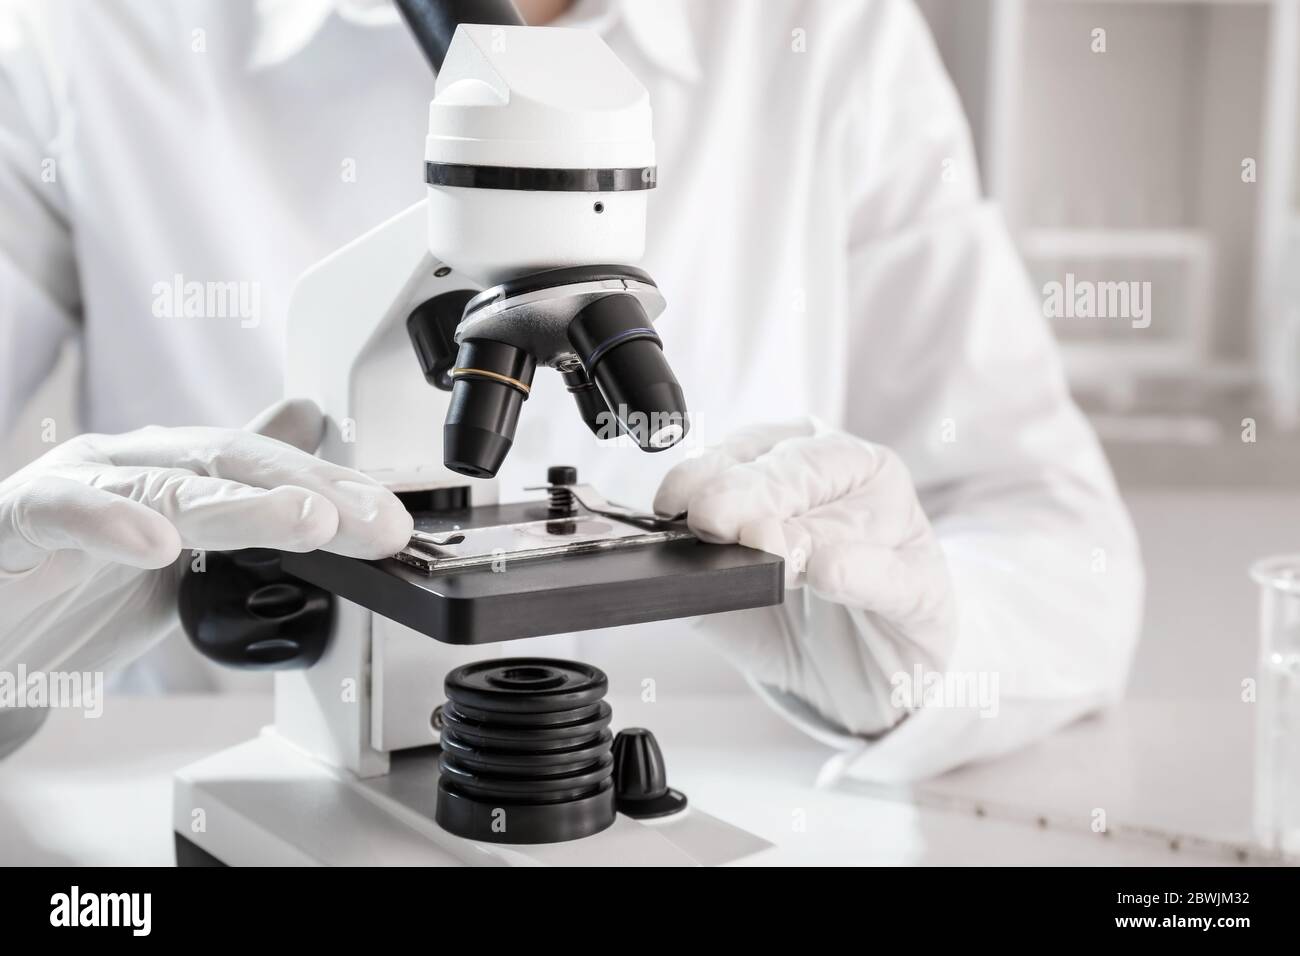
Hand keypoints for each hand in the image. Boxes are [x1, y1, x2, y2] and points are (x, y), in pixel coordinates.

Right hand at [0, 399, 412, 675]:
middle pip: (232, 464)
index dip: (335, 489)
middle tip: (374, 521)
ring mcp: (74, 487)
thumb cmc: (74, 588)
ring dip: (244, 506)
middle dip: (313, 490)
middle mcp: (132, 466)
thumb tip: (306, 418)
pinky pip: (65, 512)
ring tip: (307, 521)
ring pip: (168, 487)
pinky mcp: (15, 519)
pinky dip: (109, 525)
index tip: (394, 521)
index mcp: (176, 470)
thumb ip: (239, 489)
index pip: (270, 469)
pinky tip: (156, 544)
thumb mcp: (180, 545)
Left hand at [654, 419, 956, 730]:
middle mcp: (852, 475)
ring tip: (768, 552)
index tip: (677, 503)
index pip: (750, 448)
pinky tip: (830, 571)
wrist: (856, 675)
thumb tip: (660, 550)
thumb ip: (697, 562)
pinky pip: (889, 572)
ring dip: (798, 533)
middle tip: (713, 519)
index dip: (709, 472)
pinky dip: (859, 570)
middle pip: (797, 471)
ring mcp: (896, 525)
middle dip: (750, 493)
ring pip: (844, 515)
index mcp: (797, 457)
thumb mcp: (729, 584)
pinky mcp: (923, 585)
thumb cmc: (793, 613)